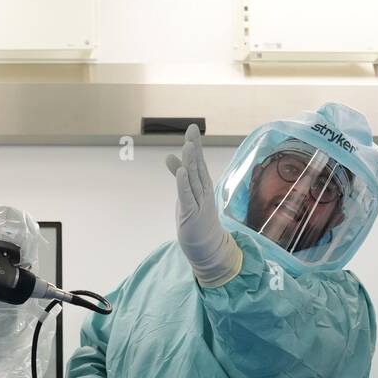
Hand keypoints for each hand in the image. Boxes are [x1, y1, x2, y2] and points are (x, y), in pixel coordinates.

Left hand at [165, 124, 241, 286]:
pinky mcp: (191, 215)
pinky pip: (187, 197)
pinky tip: (182, 172)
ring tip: (188, 146)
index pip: (198, 162)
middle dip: (195, 148)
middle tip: (193, 129)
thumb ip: (179, 176)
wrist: (208, 248)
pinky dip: (184, 184)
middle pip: (198, 167)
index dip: (195, 145)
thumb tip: (169, 157)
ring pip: (194, 180)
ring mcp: (199, 203)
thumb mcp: (186, 194)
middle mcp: (203, 192)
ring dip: (191, 163)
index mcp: (202, 186)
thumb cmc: (196, 220)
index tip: (192, 128)